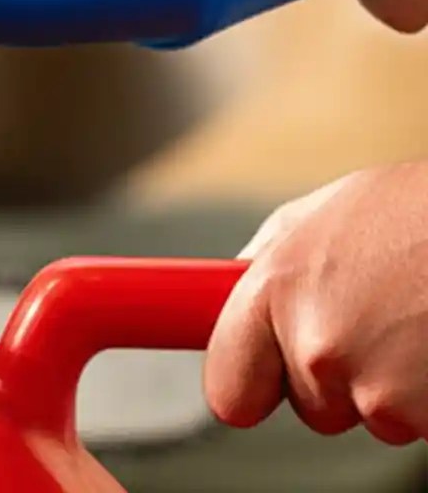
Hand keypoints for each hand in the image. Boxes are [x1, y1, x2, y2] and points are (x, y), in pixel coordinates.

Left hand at [204, 162, 427, 443]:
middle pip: (307, 405)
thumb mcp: (324, 213)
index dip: (251, 385)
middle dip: (338, 376)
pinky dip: (427, 395)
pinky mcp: (420, 412)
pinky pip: (413, 423)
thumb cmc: (418, 211)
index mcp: (274, 289)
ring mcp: (370, 385)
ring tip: (416, 320)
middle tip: (380, 320)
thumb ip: (268, 260)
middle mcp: (313, 344)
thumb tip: (226, 293)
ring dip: (390, 384)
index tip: (265, 379)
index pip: (227, 390)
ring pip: (364, 415)